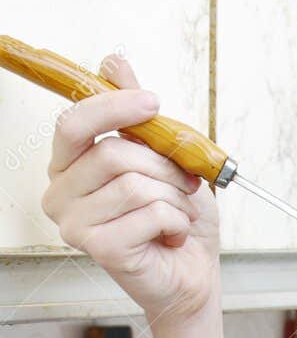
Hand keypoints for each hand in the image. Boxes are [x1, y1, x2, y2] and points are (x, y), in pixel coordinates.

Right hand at [41, 50, 221, 331]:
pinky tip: (173, 235)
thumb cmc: (176, 219)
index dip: (114, 106)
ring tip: (179, 213)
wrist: (193, 275)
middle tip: (185, 183)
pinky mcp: (100, 249)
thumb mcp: (162, 157)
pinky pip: (149, 212)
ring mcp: (75, 226)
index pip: (74, 123)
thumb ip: (134, 115)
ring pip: (135, 183)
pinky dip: (176, 220)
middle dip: (164, 164)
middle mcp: (61, 195)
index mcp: (69, 167)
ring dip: (174, 195)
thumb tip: (113, 61)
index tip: (153, 102)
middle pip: (113, 153)